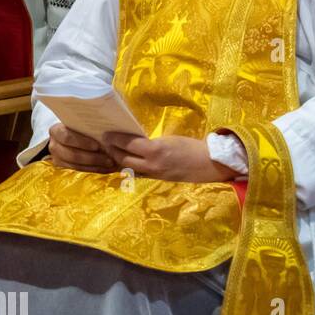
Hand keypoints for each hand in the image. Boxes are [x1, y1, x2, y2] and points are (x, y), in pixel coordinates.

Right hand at [47, 123, 117, 172]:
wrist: (74, 136)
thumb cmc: (82, 127)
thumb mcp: (84, 123)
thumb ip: (91, 125)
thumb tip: (107, 129)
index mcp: (56, 131)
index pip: (66, 137)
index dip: (81, 142)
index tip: (97, 146)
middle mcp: (53, 145)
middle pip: (71, 155)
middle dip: (91, 158)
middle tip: (109, 159)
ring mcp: (57, 158)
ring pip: (75, 165)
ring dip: (95, 165)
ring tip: (110, 164)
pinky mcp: (63, 167)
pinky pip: (79, 171)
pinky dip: (94, 169)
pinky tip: (106, 168)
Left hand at [102, 133, 238, 183]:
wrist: (210, 164)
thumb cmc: (191, 146)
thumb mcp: (168, 139)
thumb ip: (150, 142)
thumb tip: (133, 139)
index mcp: (155, 150)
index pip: (127, 144)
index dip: (114, 139)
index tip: (106, 134)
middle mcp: (152, 165)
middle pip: (122, 159)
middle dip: (111, 150)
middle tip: (105, 142)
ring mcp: (154, 175)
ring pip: (128, 169)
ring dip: (118, 160)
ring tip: (112, 151)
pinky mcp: (157, 180)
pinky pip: (138, 174)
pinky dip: (129, 168)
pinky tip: (124, 161)